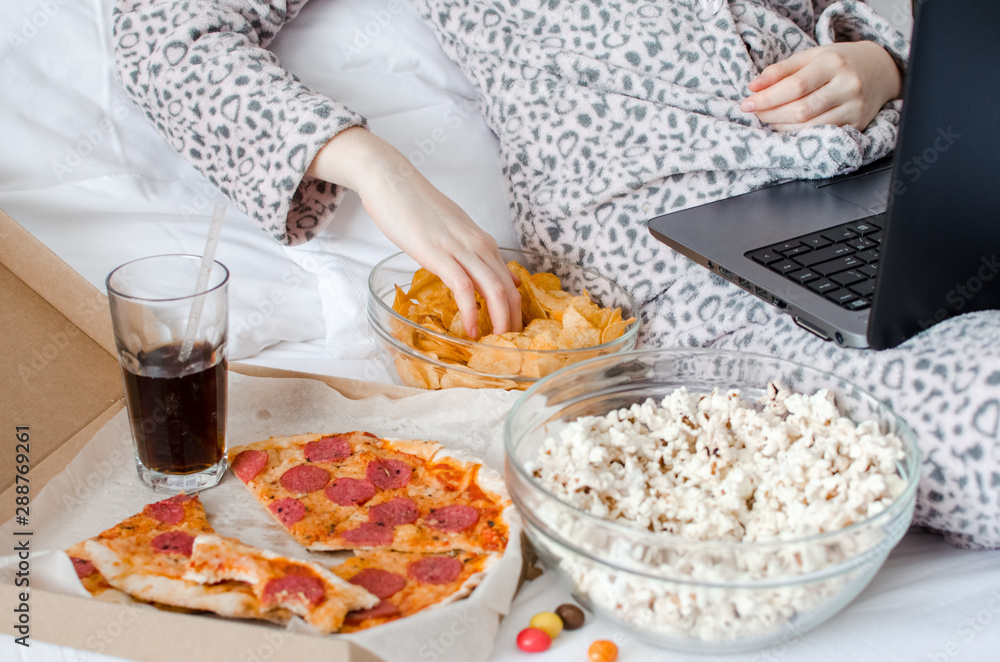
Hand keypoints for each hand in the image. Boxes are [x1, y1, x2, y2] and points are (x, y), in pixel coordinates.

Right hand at [307, 127, 521, 337]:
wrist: (392, 180)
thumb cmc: (416, 206)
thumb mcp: (452, 230)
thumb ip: (470, 251)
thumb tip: (485, 273)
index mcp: (482, 241)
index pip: (510, 280)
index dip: (514, 308)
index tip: (510, 330)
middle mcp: (479, 245)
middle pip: (508, 289)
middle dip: (513, 320)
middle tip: (509, 344)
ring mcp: (460, 249)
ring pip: (493, 290)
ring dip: (499, 320)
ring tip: (496, 343)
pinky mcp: (438, 254)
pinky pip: (464, 288)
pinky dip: (471, 312)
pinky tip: (470, 329)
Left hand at [740, 41, 902, 131]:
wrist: (879, 70)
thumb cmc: (839, 61)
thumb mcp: (811, 56)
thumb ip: (781, 70)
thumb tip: (753, 87)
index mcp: (834, 63)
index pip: (795, 86)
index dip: (767, 98)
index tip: (747, 103)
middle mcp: (847, 86)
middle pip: (800, 110)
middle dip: (771, 114)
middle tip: (757, 112)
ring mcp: (854, 108)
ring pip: (809, 126)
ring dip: (781, 127)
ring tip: (771, 118)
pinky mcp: (856, 125)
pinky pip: (820, 135)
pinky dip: (798, 134)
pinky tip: (788, 126)